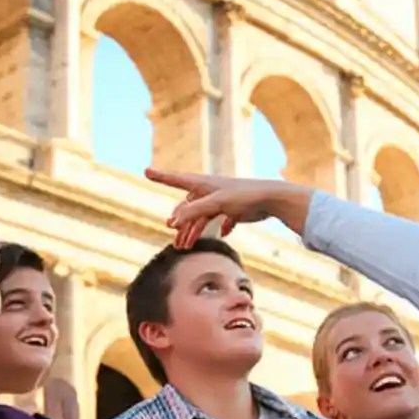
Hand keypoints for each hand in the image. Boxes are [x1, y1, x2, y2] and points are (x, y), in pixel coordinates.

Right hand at [145, 168, 311, 248]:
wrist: (271, 198)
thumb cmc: (244, 196)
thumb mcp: (215, 203)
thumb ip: (193, 212)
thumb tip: (171, 222)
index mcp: (204, 184)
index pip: (176, 179)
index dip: (161, 176)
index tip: (146, 171)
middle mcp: (211, 191)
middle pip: (188, 207)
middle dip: (180, 224)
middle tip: (175, 242)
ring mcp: (223, 200)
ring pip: (202, 217)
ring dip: (195, 232)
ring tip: (187, 248)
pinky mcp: (235, 210)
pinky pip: (223, 220)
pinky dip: (220, 228)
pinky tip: (222, 235)